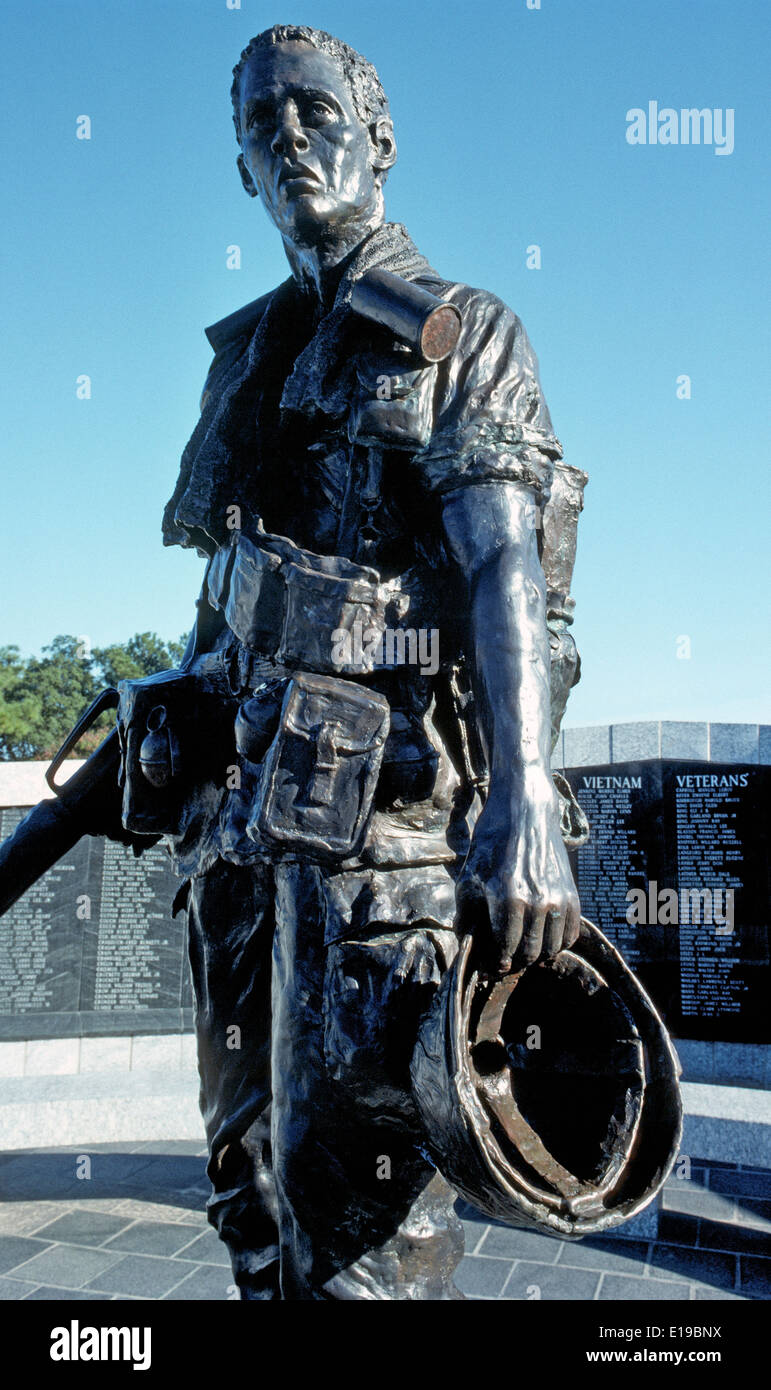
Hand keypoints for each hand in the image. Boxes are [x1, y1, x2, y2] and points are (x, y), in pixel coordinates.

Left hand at [455, 775, 580, 972]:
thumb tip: (465, 943)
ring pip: (551, 948)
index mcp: (507, 899)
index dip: (495, 964)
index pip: (504, 950)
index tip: (490, 967)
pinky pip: (570, 933)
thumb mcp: (469, 875)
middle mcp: (536, 902)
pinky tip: (543, 938)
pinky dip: (558, 943)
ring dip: (536, 954)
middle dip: (515, 962)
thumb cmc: (492, 843)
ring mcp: (557, 898)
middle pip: (529, 953)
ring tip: (523, 949)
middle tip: (505, 960)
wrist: (525, 812)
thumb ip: (465, 914)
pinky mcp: (571, 894)